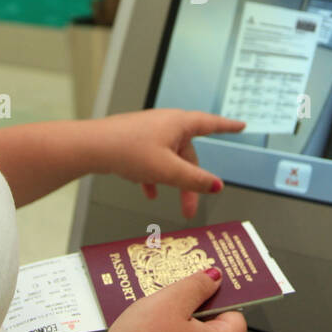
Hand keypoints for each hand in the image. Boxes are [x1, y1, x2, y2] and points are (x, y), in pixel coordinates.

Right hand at [58, 268, 247, 331]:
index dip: (219, 296)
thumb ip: (197, 285)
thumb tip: (213, 278)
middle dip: (194, 309)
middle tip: (173, 297)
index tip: (203, 283)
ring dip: (177, 326)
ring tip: (154, 315)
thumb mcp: (170, 301)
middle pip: (214, 328)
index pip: (236, 315)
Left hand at [97, 109, 246, 218]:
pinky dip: (154, 176)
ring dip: (172, 182)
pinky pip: (152, 160)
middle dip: (191, 181)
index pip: (211, 124)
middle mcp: (165, 124)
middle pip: (188, 153)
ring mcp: (148, 132)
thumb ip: (194, 179)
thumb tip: (217, 185)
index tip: (240, 126)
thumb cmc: (127, 150)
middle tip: (191, 208)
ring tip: (171, 204)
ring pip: (170, 159)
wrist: (91, 147)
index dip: (227, 127)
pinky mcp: (134, 141)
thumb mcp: (167, 170)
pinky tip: (149, 192)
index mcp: (179, 124)